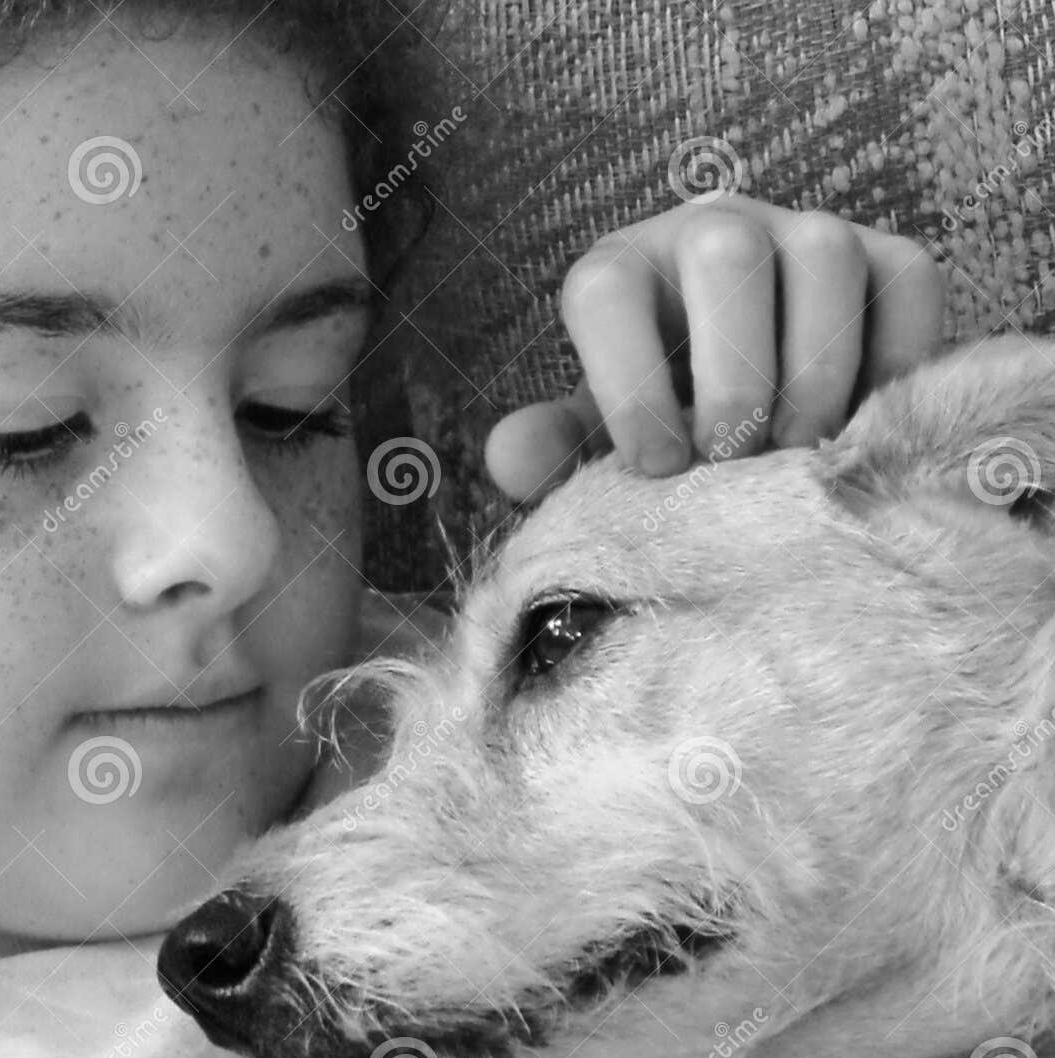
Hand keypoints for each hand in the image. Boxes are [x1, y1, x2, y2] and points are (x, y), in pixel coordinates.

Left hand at [484, 194, 946, 500]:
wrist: (754, 401)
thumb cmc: (663, 420)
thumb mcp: (596, 439)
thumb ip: (550, 450)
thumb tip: (509, 458)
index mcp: (622, 272)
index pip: (605, 291)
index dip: (626, 384)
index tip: (654, 466)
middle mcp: (711, 232)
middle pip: (724, 255)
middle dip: (731, 375)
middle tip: (732, 459)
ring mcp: (807, 232)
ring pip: (823, 257)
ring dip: (814, 370)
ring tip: (797, 452)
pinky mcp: (889, 257)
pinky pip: (907, 282)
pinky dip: (893, 359)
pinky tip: (861, 425)